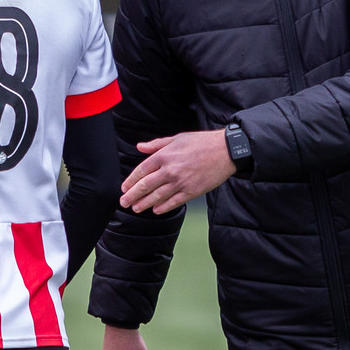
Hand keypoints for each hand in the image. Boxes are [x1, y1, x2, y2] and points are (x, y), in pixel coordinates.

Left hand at [120, 129, 236, 214]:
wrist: (225, 150)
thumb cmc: (202, 142)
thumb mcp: (177, 138)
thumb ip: (157, 144)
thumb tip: (140, 147)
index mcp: (164, 155)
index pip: (141, 170)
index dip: (130, 181)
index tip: (125, 188)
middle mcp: (170, 170)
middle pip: (145, 186)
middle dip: (132, 196)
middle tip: (124, 202)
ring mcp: (180, 182)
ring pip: (157, 196)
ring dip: (144, 204)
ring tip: (136, 208)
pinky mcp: (192, 191)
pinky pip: (173, 202)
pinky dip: (163, 207)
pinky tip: (156, 210)